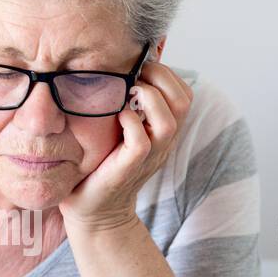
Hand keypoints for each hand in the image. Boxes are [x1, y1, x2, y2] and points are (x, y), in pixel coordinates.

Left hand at [58, 58, 193, 231]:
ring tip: (128, 91)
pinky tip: (117, 116)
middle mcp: (162, 143)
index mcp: (162, 131)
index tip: (141, 65)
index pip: (184, 93)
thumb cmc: (100, 165)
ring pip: (168, 122)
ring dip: (149, 98)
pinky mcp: (130, 168)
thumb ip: (126, 106)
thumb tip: (119, 70)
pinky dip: (130, 123)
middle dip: (161, 77)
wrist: (93, 211)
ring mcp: (148, 157)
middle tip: (135, 72)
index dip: (167, 73)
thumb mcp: (119, 130)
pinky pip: (141, 141)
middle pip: (183, 101)